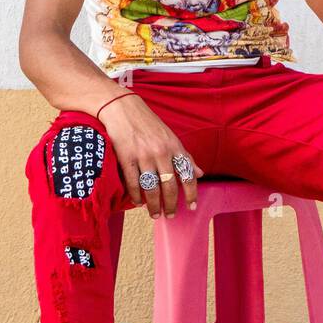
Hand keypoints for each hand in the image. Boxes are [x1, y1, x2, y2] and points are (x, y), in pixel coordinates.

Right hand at [98, 94, 203, 218]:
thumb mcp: (170, 137)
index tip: (192, 206)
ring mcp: (143, 155)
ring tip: (155, 214)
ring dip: (154, 205)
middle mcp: (161, 152)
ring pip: (152, 188)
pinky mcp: (126, 157)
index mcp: (174, 146)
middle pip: (169, 186)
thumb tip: (200, 173)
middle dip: (171, 205)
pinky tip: (138, 203)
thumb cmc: (147, 123)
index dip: (191, 193)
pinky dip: (136, 196)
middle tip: (170, 215)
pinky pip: (133, 183)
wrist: (122, 107)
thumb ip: (184, 156)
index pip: (187, 174)